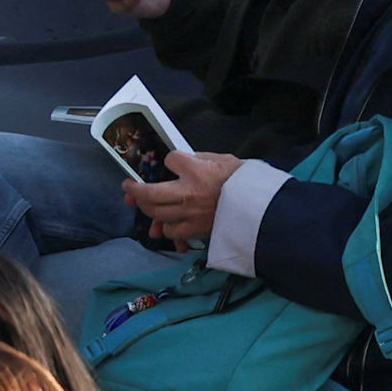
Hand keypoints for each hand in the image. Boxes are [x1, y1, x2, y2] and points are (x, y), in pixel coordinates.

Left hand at [120, 148, 242, 248]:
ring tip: (145, 204)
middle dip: (135, 189)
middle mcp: (188, 192)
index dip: (169, 160)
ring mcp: (190, 213)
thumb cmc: (244, 181)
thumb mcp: (224, 160)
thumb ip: (201, 159)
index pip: (169, 160)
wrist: (261, 208)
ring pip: (155, 213)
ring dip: (146, 208)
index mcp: (196, 170)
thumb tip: (185, 161)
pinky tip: (168, 222)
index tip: (171, 162)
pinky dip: (166, 227)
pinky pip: (172, 231)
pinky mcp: (196, 229)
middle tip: (130, 186)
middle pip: (149, 192)